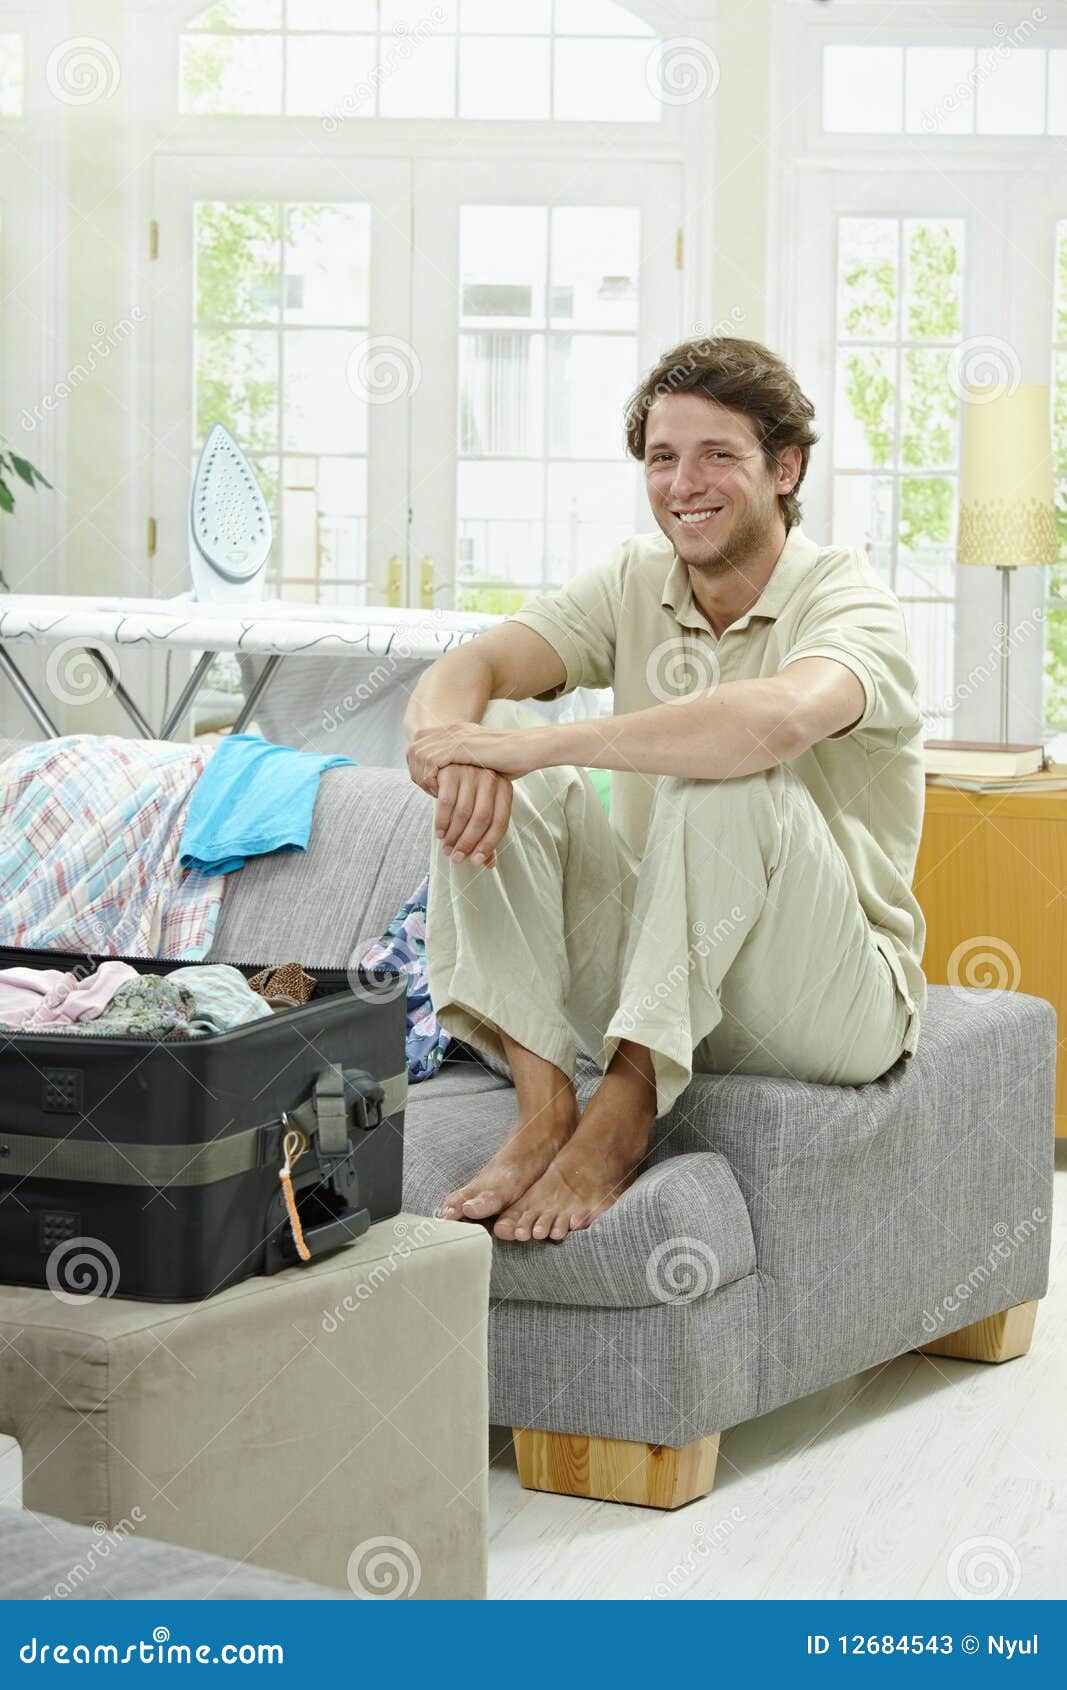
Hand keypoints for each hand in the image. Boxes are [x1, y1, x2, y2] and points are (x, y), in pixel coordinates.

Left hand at [407, 720, 540, 788]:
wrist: (528, 748)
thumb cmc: (511, 759)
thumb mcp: (480, 759)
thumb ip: (463, 764)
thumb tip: (451, 779)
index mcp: (455, 730)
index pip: (419, 743)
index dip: (418, 764)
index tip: (431, 784)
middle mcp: (451, 729)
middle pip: (413, 748)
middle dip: (415, 772)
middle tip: (429, 791)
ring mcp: (454, 736)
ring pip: (418, 755)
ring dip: (422, 777)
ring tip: (435, 794)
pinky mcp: (460, 746)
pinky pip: (431, 762)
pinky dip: (431, 779)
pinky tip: (442, 792)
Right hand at [434, 765, 512, 867]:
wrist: (446, 765)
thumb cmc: (467, 793)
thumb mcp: (480, 810)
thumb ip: (486, 834)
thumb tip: (489, 864)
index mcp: (504, 788)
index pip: (500, 823)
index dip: (488, 845)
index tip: (476, 862)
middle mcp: (490, 778)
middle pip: (482, 819)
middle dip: (468, 843)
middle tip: (456, 858)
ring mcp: (470, 772)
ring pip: (463, 813)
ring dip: (453, 835)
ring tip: (447, 848)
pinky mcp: (450, 771)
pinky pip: (446, 803)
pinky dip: (442, 822)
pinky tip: (439, 833)